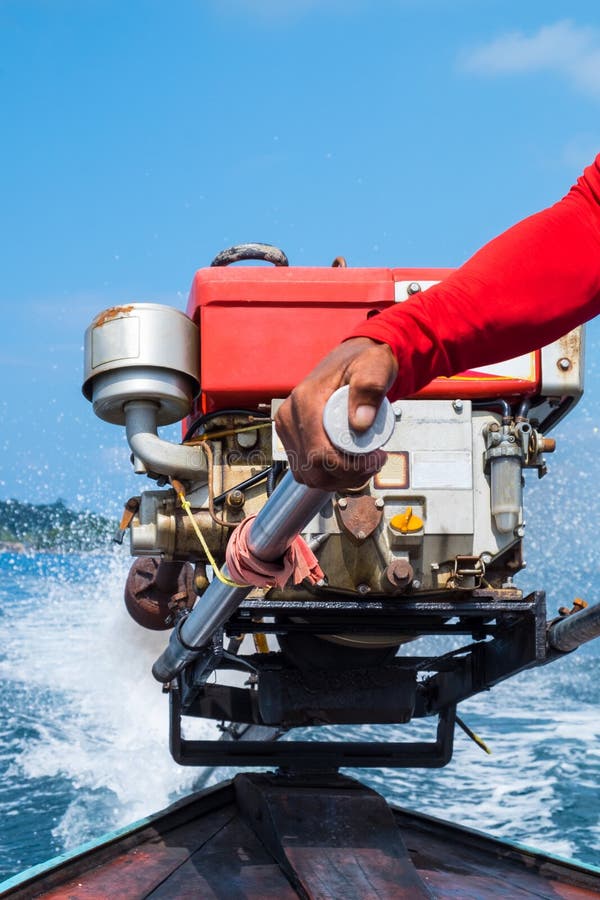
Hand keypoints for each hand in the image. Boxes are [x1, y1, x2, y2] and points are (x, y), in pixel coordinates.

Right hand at [274, 337, 397, 489]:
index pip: (319, 453)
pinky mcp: (292, 439)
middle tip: (374, 462)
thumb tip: (360, 423)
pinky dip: (330, 475)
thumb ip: (370, 387)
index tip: (376, 458)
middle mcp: (289, 417)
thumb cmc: (364, 362)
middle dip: (347, 475)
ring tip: (366, 463)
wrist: (353, 361)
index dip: (350, 467)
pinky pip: (307, 471)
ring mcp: (288, 429)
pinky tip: (351, 465)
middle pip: (313, 470)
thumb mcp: (376, 366)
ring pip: (309, 475)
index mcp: (305, 401)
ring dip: (340, 478)